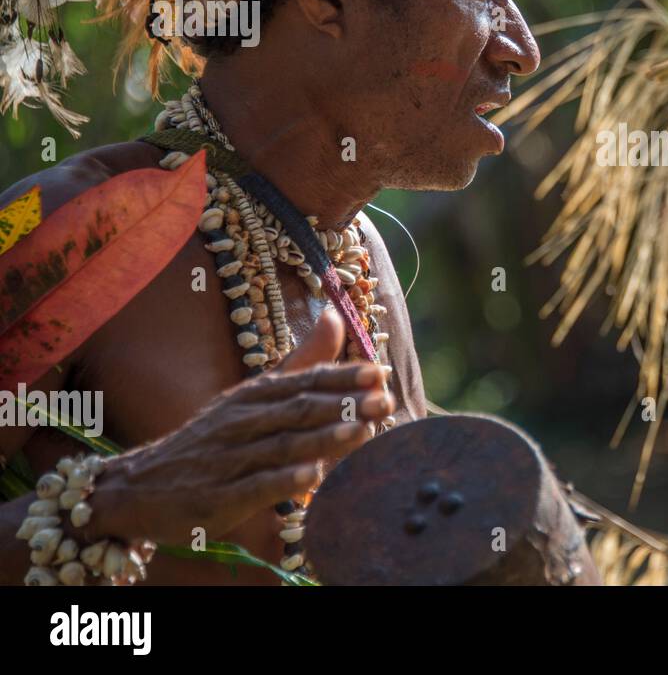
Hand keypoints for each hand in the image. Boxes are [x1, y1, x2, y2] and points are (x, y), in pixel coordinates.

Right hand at [83, 311, 392, 546]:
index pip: (304, 380)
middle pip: (298, 409)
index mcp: (254, 396)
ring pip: (281, 444)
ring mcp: (230, 459)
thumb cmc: (212, 439)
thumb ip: (300, 362)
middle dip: (344, 404)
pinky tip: (314, 477)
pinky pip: (255, 486)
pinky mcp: (219, 496)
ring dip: (324, 438)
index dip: (342, 376)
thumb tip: (336, 317)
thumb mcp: (253, 396)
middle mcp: (243, 422)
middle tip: (384, 401)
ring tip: (362, 432)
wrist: (138, 486)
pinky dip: (285, 480)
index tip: (378, 373)